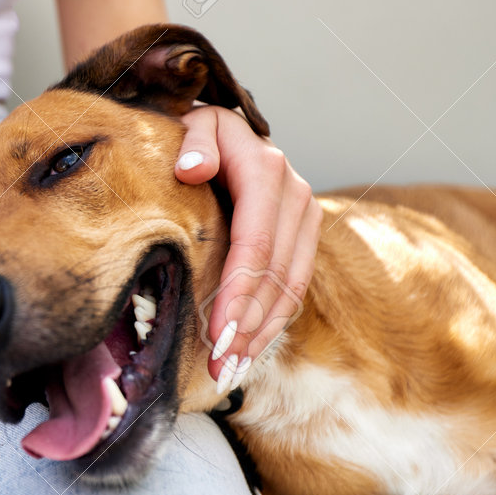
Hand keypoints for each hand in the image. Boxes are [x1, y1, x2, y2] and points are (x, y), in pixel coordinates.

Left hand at [175, 106, 321, 391]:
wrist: (225, 128)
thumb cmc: (197, 132)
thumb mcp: (192, 124)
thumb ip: (193, 143)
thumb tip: (192, 169)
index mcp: (266, 171)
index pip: (255, 243)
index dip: (238, 292)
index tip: (217, 333)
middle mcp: (294, 195)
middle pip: (275, 274)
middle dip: (248, 325)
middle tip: (220, 366)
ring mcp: (303, 218)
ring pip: (290, 287)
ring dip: (262, 334)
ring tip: (231, 370)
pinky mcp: (302, 236)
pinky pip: (293, 287)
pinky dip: (272, 323)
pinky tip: (249, 351)